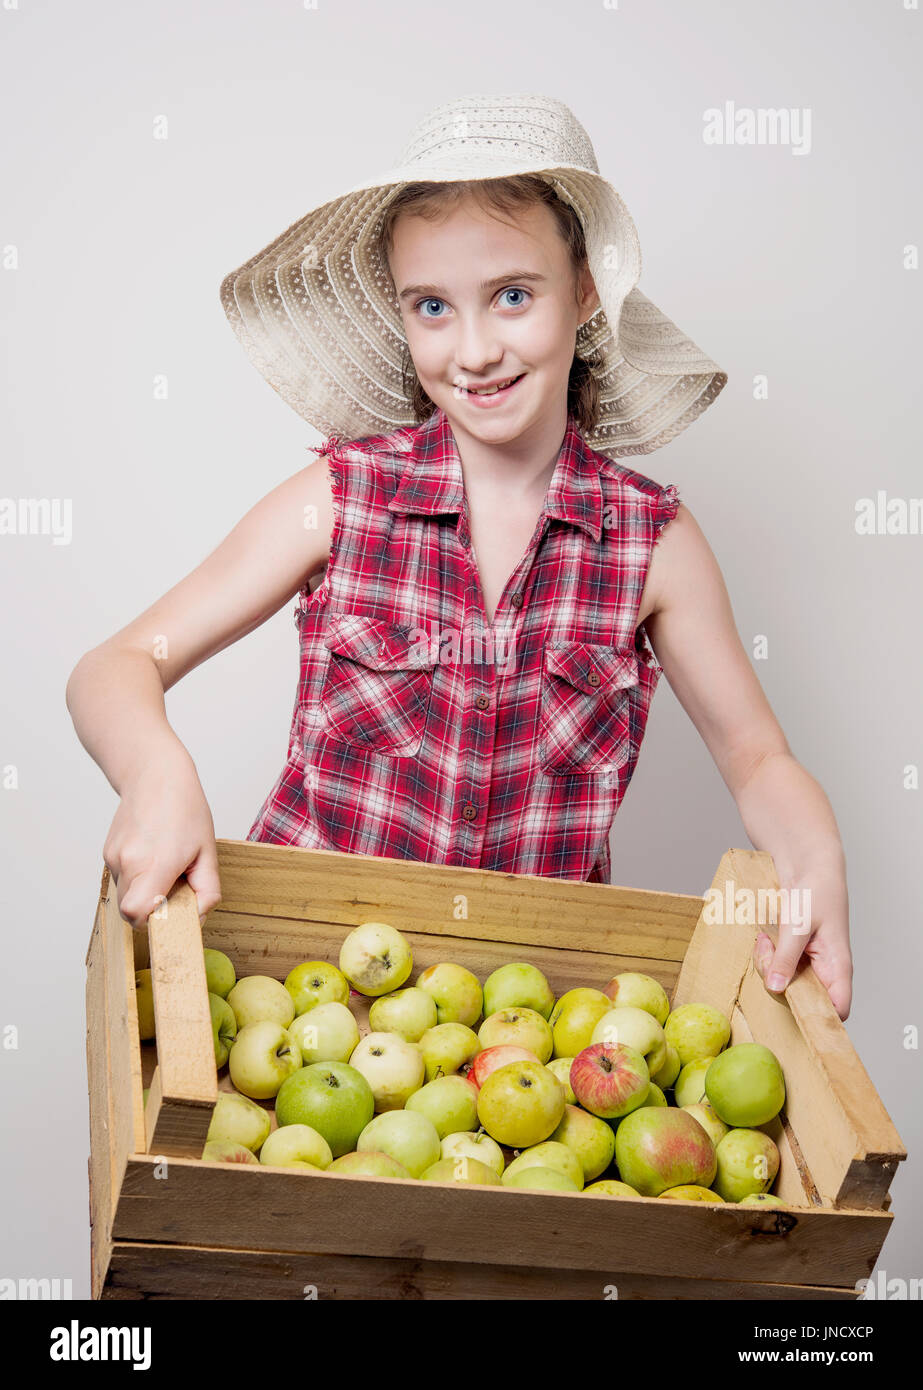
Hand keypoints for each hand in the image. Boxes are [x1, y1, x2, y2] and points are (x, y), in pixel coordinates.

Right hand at [103, 747, 222, 929]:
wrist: (154, 774)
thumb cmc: (184, 808)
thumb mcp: (208, 851)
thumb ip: (208, 890)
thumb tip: (198, 917)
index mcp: (154, 864)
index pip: (136, 914)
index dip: (152, 922)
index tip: (170, 912)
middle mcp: (127, 862)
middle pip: (129, 911)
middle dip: (151, 910)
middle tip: (173, 889)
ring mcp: (113, 857)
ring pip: (123, 896)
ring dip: (143, 893)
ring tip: (164, 867)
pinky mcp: (107, 852)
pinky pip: (121, 879)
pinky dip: (136, 878)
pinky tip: (152, 855)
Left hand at [752, 864, 852, 1020]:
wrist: (808, 863)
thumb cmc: (817, 890)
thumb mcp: (798, 925)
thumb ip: (786, 958)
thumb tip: (777, 988)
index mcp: (837, 967)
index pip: (838, 1009)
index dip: (819, 1016)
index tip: (791, 1003)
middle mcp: (824, 969)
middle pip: (802, 998)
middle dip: (779, 981)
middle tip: (768, 953)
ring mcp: (807, 961)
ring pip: (785, 982)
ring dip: (769, 964)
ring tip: (766, 940)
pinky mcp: (793, 952)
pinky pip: (777, 966)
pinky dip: (766, 955)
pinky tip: (764, 938)